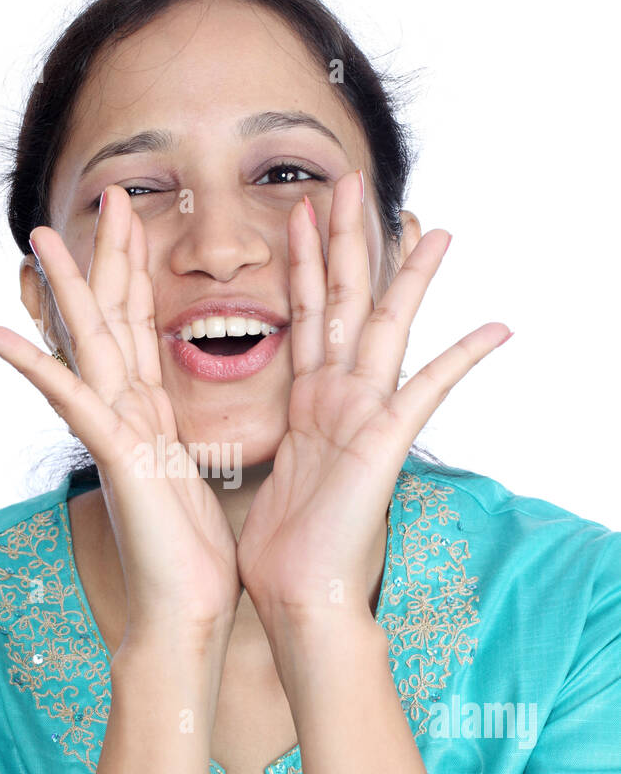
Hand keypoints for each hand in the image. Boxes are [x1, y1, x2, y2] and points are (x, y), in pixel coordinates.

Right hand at [0, 185, 240, 642]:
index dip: (137, 272)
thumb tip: (174, 420)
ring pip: (90, 349)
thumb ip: (178, 439)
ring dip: (67, 294)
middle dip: (109, 258)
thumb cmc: (191, 554)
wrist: (184, 610)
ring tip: (38, 242)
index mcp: (151, 416)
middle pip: (115, 322)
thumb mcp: (192, 477)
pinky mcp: (116, 460)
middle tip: (106, 194)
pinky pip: (74, 405)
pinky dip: (38, 369)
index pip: (141, 329)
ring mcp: (117, 435)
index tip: (140, 219)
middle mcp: (128, 415)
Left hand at [236, 171, 510, 626]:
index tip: (302, 216)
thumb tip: (287, 420)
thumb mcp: (276, 469)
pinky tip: (496, 326)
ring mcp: (365, 417)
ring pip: (385, 327)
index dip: (306, 262)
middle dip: (346, 237)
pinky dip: (460, 358)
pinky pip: (428, 392)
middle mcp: (339, 398)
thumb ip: (288, 432)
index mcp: (310, 401)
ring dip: (401, 271)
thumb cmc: (283, 546)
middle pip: (345, 301)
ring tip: (427, 221)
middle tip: (347, 178)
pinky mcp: (384, 445)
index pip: (308, 315)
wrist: (298, 596)